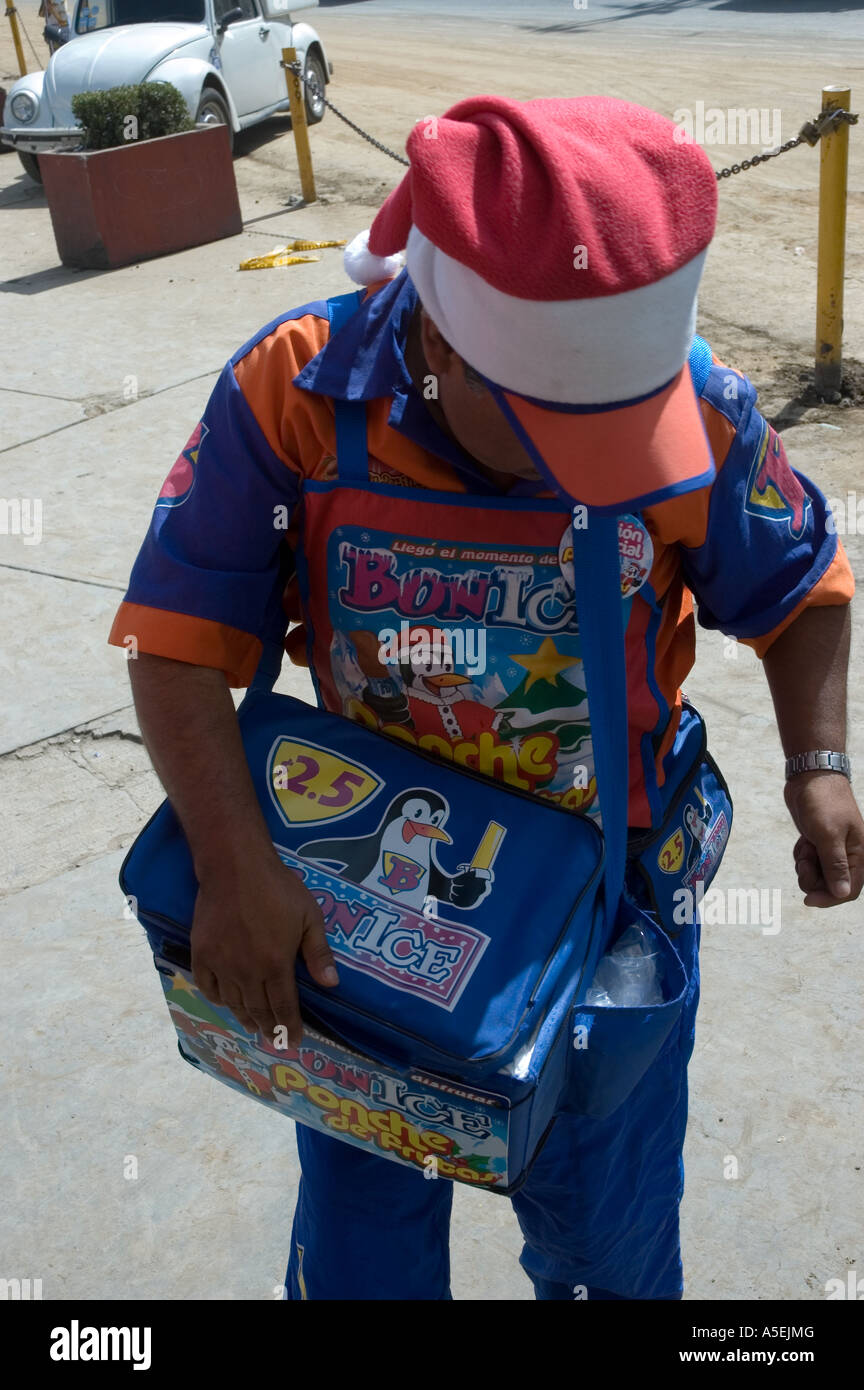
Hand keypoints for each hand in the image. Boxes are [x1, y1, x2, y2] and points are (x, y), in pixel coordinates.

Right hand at [191, 853, 338, 1045]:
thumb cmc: (278, 889)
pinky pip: (208, 987)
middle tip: (273, 1039)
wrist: (234, 868)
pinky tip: (225, 1002)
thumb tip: (332, 985)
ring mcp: (221, 964)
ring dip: (244, 1017)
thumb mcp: (310, 916)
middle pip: (258, 1009)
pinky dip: (218, 999)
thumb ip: (318, 953)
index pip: (284, 1007)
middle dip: (268, 1028)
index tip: (293, 1043)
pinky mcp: (201, 954)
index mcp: (276, 965)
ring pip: (233, 1003)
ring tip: (253, 1025)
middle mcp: (247, 972)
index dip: (289, 1027)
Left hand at [784, 772, 863, 906]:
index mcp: (860, 855)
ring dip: (805, 867)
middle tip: (804, 862)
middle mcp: (849, 855)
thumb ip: (835, 865)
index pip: (849, 891)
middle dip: (813, 879)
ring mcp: (833, 850)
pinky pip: (808, 864)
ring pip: (817, 876)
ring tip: (805, 847)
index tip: (808, 899)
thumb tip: (842, 893)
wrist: (811, 777)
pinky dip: (802, 857)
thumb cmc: (823, 802)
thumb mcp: (828, 835)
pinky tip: (803, 842)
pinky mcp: (819, 845)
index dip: (829, 898)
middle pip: (830, 886)